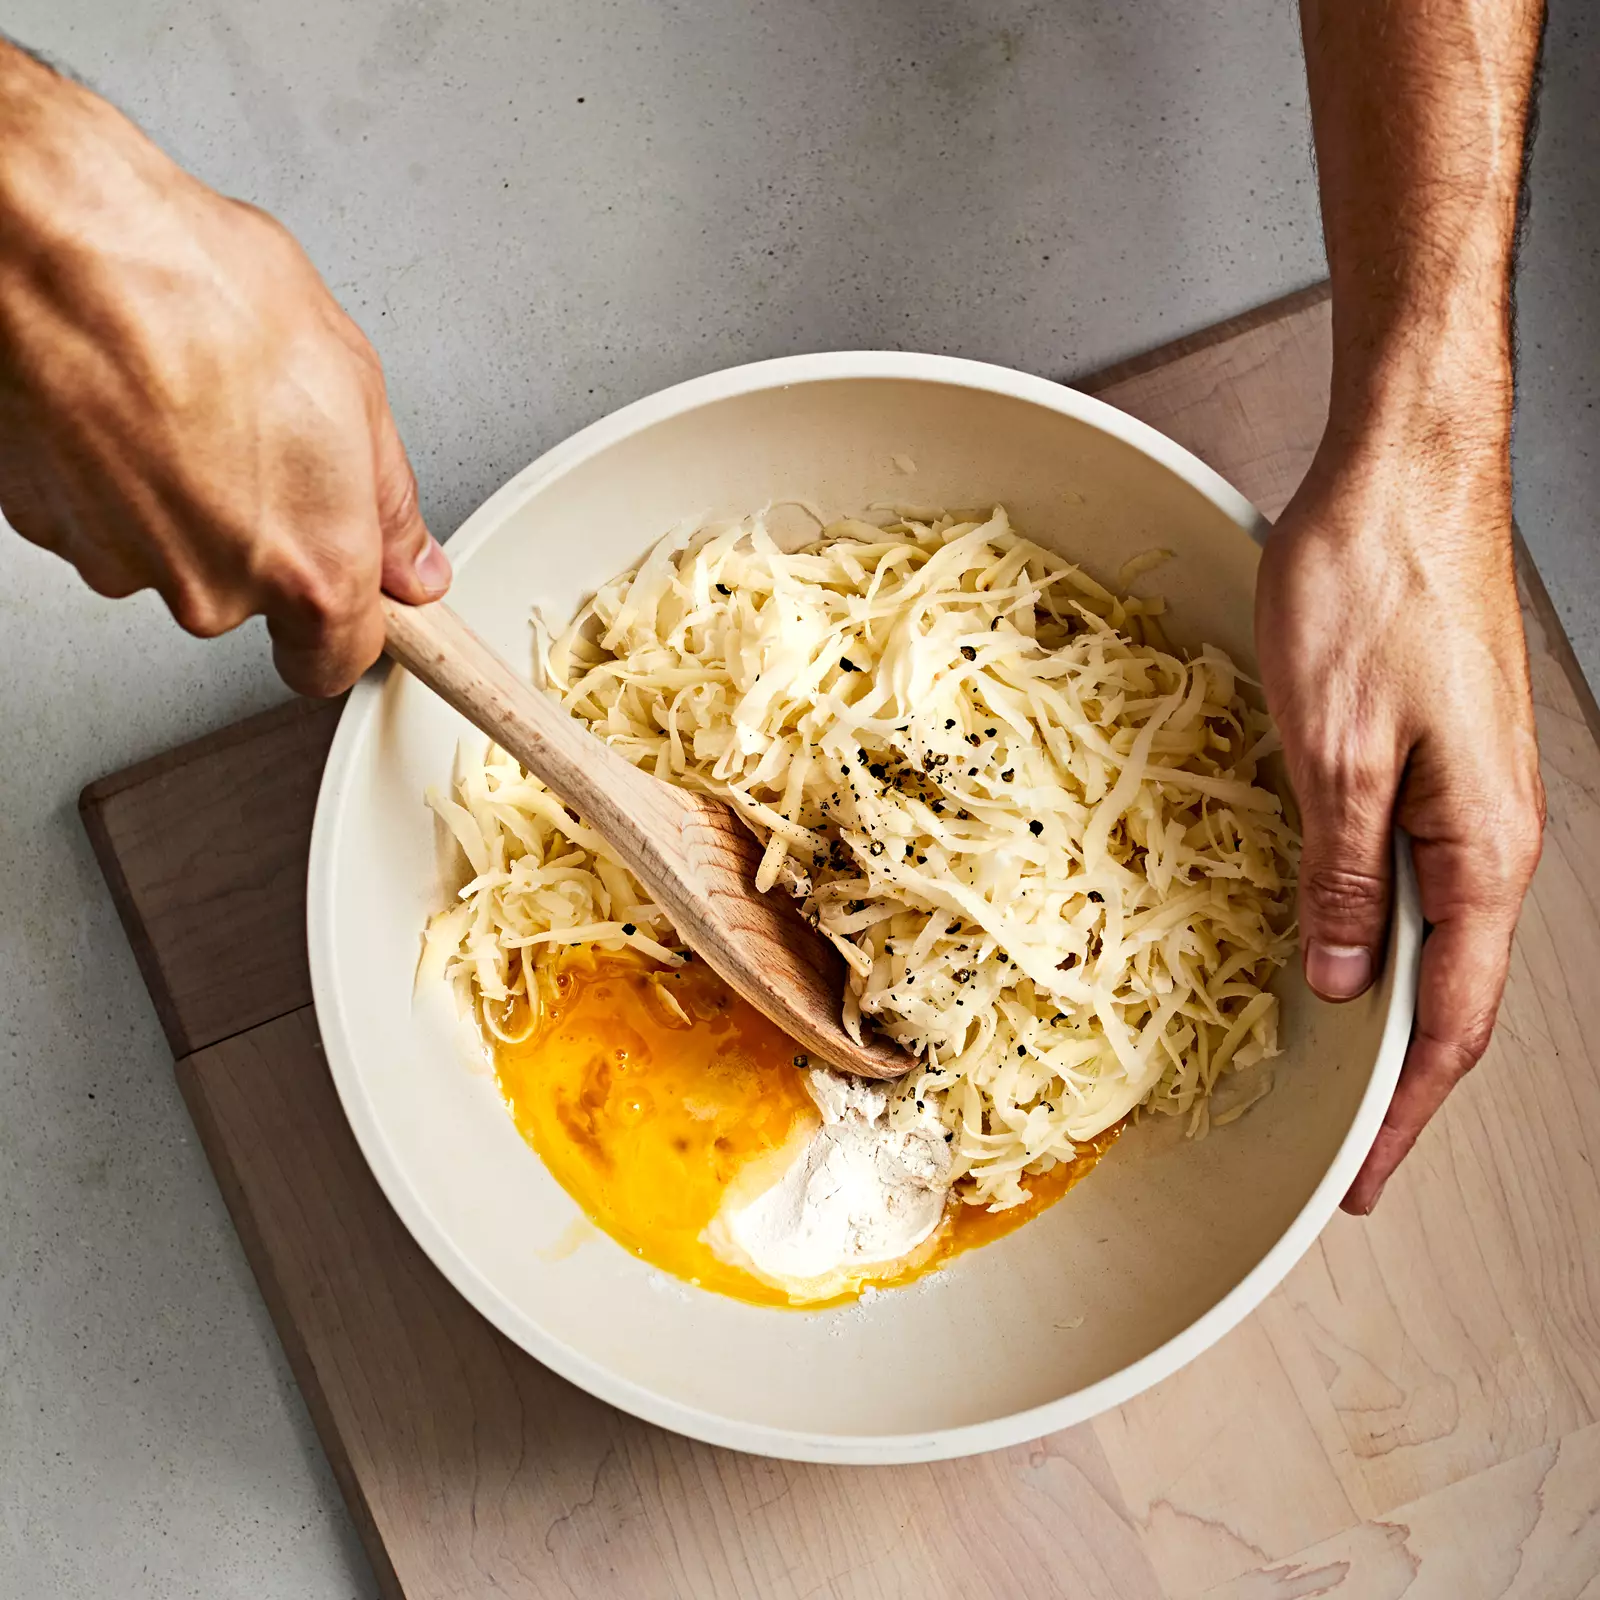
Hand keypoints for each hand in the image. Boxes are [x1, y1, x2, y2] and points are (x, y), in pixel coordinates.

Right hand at [0, 50, 448, 695]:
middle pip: (248, 596)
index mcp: (308, 569)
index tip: (351, 598)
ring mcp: (124, 563)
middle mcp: (213, 588)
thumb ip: (388, 501)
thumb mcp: (352, 385)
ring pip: (172, 553)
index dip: (344, 622)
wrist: (52, 246)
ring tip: (184, 399)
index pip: (334, 662)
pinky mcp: (47, 529)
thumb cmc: (197, 291)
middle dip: (259, 530)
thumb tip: (407, 560)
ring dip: (183, 496)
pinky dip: (116, 474)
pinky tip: (126, 403)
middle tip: (256, 436)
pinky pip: (103, 519)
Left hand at [1256, 413, 1544, 1212]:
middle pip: (1449, 988)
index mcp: (1480, 847)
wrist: (1403, 471)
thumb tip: (1346, 981)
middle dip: (1395, 1075)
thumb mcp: (1334, 750)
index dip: (1403, 1112)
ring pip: (1425, 930)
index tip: (1360, 1180)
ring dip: (1380, 1001)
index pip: (1450, 1019)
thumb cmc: (1373, 586)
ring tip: (1329, 1066)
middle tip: (1340, 1144)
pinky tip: (1329, 942)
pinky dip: (1365, 925)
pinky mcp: (1430, 756)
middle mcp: (1487, 832)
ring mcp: (1463, 793)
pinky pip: (1405, 869)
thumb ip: (1344, 876)